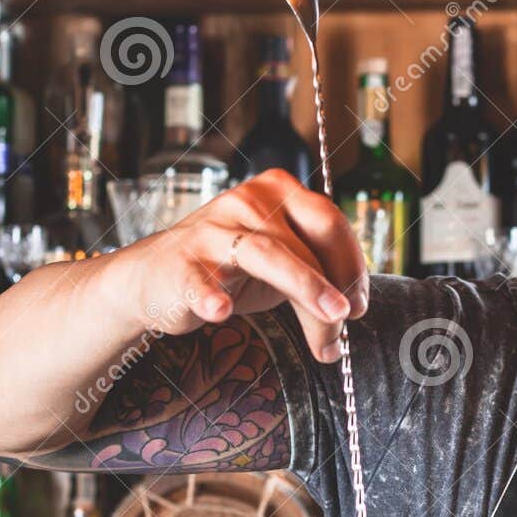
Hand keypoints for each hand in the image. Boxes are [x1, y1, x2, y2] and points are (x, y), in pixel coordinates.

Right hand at [122, 168, 368, 361]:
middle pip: (302, 242)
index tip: (359, 305)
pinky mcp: (181, 266)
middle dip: (331, 288)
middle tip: (345, 323)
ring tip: (329, 319)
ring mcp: (211, 233)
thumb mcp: (280, 263)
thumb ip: (317, 274)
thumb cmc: (228, 268)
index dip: (352, 264)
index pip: (328, 221)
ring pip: (266, 254)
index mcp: (277, 193)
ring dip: (304, 286)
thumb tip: (353, 311)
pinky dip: (210, 296)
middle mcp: (247, 203)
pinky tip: (220, 311)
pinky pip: (199, 281)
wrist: (156, 276)